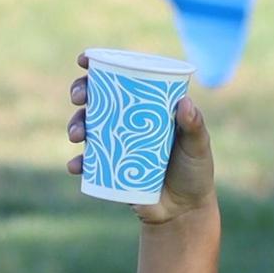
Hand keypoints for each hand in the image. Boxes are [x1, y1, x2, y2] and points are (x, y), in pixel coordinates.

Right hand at [66, 52, 216, 224]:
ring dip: (75, 125)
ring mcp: (114, 146)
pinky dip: (77, 163)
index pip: (121, 79)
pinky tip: (76, 165)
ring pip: (86, 128)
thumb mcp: (198, 146)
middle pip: (96, 99)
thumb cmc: (194, 172)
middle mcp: (126, 122)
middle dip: (80, 93)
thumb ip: (194, 126)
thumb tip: (184, 103)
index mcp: (146, 106)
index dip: (100, 67)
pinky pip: (86, 164)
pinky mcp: (107, 171)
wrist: (183, 211)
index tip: (85, 60)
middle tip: (79, 97)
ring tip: (78, 134)